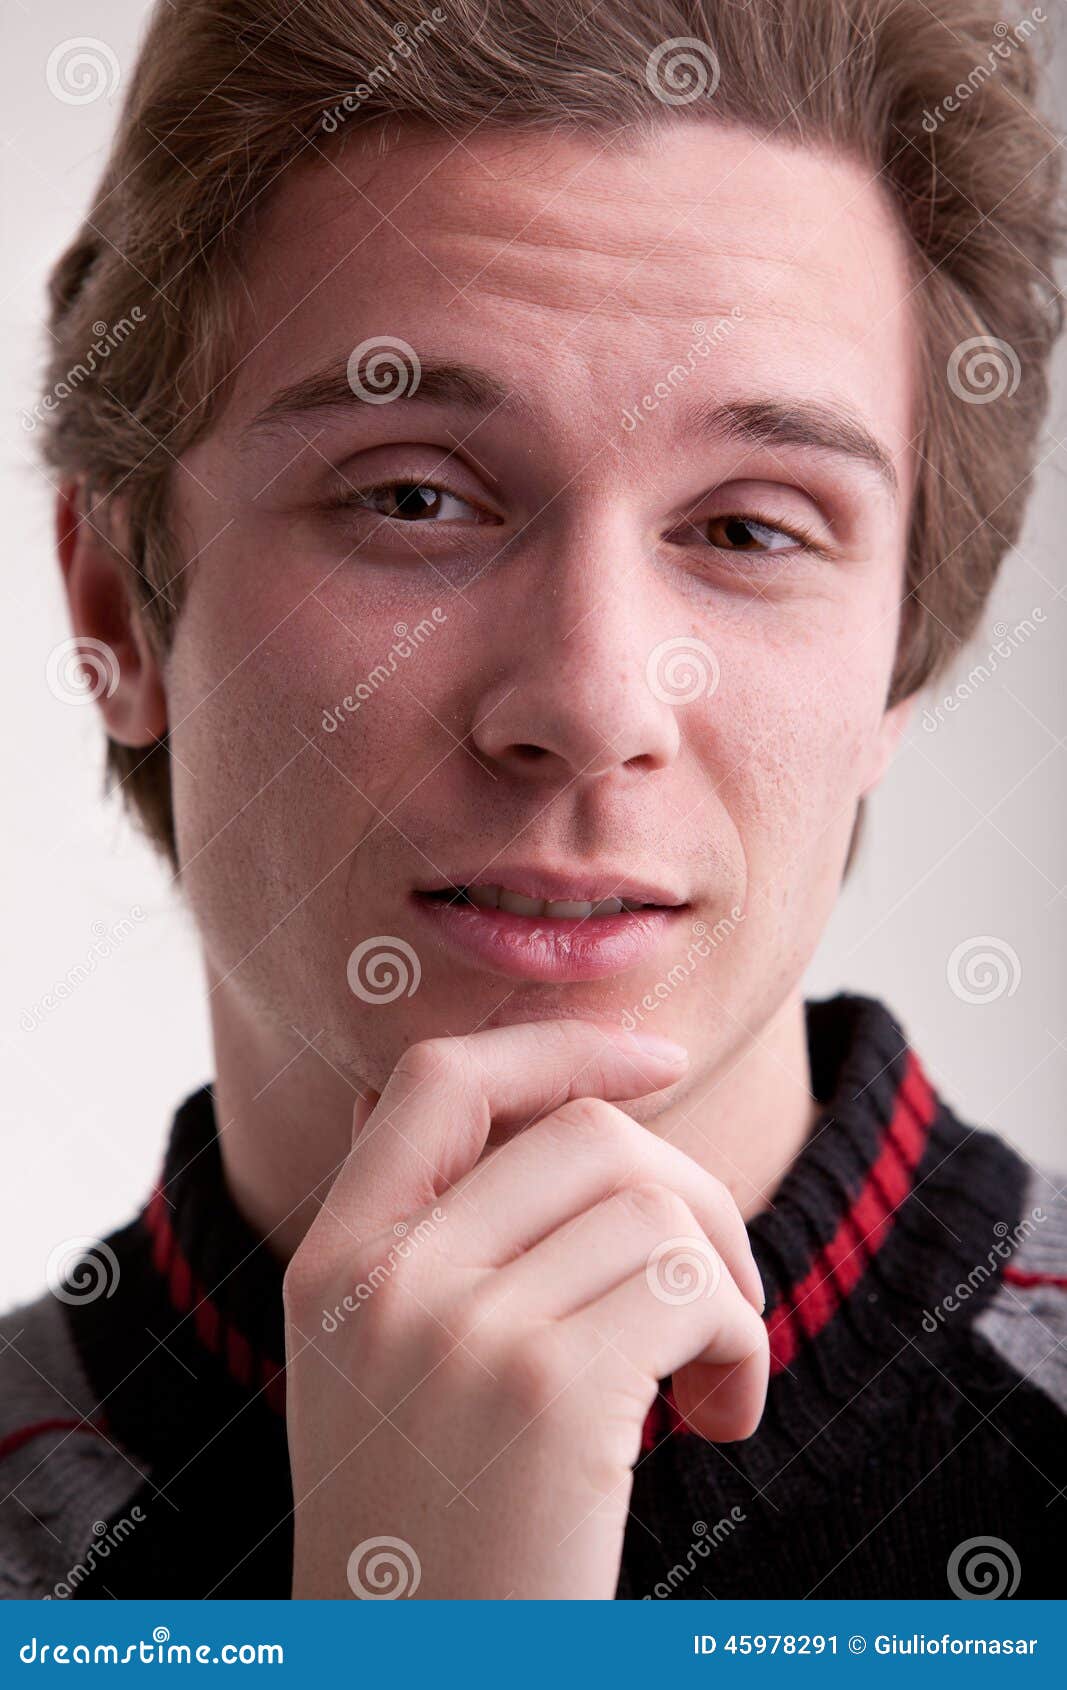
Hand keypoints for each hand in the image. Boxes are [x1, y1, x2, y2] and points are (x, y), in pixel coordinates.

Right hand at [283, 1019, 767, 1598]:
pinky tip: (723, 1419)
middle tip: (718, 1292)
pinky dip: (743, 1343)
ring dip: (728, 1286)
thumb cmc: (427, 1538)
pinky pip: (694, 1286)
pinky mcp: (549, 1392)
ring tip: (713, 1381)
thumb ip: (392, 1230)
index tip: (658, 1062)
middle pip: (586, 1131)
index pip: (441, 1075)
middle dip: (691, 1192)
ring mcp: (460, 1331)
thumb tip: (385, 1090)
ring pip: (656, 1207)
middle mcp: (384, 1278)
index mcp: (333, 1260)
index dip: (562, 1044)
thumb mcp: (365, 1369)